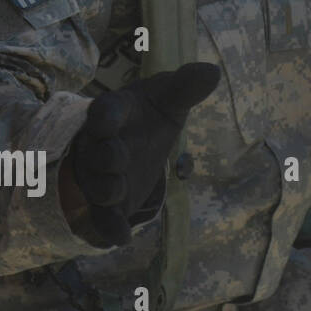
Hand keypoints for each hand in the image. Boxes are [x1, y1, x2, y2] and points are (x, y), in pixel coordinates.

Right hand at [69, 62, 220, 245]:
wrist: (134, 142)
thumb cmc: (148, 115)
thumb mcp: (168, 99)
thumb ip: (187, 87)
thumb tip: (213, 72)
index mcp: (114, 113)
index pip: (104, 112)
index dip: (105, 116)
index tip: (106, 121)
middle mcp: (100, 144)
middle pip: (97, 152)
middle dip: (106, 156)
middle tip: (118, 157)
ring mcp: (100, 175)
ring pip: (97, 185)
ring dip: (106, 189)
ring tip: (117, 191)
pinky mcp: (107, 202)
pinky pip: (102, 217)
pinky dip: (110, 228)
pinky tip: (121, 239)